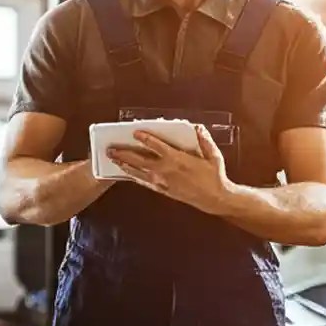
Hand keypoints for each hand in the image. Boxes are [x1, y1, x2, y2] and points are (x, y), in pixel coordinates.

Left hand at [108, 124, 232, 213]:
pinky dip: (134, 176)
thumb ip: (203, 139)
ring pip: (138, 172)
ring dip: (124, 165)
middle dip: (124, 153)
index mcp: (176, 158)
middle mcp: (165, 170)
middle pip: (139, 159)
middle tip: (111, 148)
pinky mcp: (163, 190)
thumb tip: (197, 127)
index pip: (155, 145)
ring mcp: (162, 181)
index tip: (134, 132)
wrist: (214, 198)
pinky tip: (126, 173)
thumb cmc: (214, 175)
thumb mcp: (212, 155)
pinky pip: (144, 181)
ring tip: (113, 159)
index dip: (144, 138)